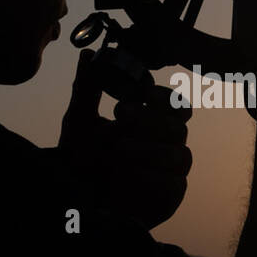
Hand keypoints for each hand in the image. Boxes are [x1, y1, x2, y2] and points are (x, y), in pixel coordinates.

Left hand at [58, 49, 192, 229]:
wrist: (77, 202)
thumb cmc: (81, 161)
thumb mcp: (78, 123)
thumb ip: (87, 89)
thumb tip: (87, 53)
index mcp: (152, 122)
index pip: (176, 103)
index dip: (162, 97)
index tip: (138, 94)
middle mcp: (166, 144)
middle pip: (180, 125)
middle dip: (151, 119)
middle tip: (121, 116)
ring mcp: (171, 171)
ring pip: (179, 154)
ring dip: (148, 148)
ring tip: (117, 150)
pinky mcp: (170, 196)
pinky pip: (172, 183)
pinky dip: (149, 176)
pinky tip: (126, 175)